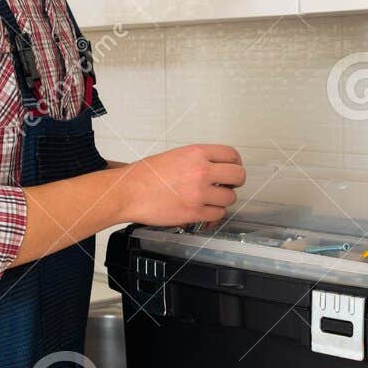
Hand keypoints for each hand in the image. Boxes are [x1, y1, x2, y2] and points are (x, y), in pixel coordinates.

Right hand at [120, 144, 244, 226]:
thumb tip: (215, 168)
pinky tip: (203, 210)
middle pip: (239, 175)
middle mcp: (201, 171)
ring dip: (222, 200)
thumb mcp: (174, 156)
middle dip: (235, 182)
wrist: (128, 193)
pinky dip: (213, 214)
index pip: (232, 155)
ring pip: (230, 198)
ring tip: (209, 200)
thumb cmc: (144, 175)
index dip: (235, 164)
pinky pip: (218, 214)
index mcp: (196, 153)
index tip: (232, 169)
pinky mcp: (194, 212)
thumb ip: (197, 160)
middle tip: (227, 186)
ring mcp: (199, 193)